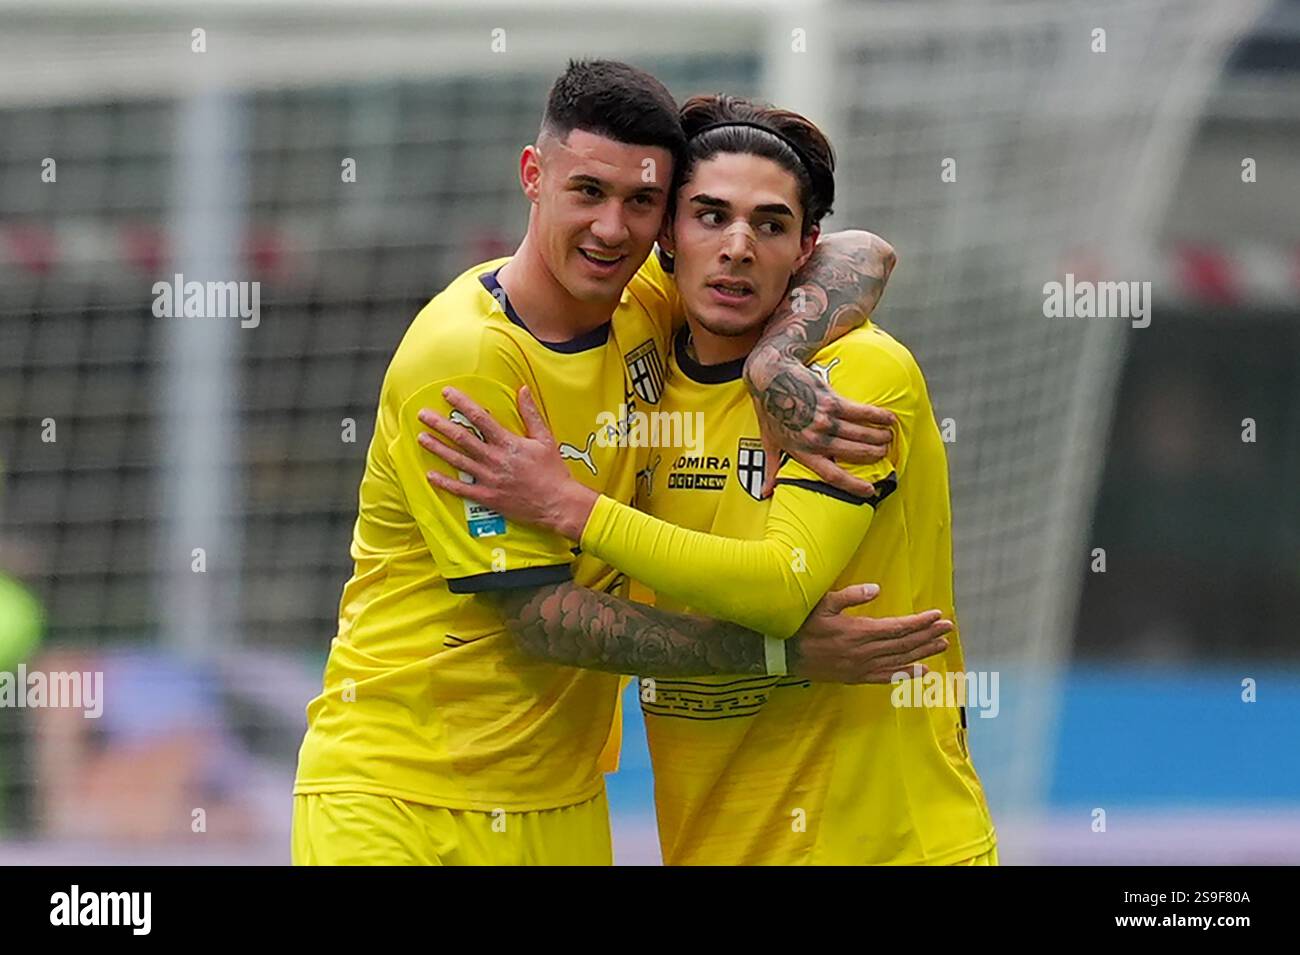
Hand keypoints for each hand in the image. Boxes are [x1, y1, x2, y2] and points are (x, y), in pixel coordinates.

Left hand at [417, 385, 597, 540]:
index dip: (462, 404)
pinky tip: (431, 475)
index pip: (480, 418)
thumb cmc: (553, 471)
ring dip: (438, 449)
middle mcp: (495, 459)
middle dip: (440, 425)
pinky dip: (445, 483)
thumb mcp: (544, 438)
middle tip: (423, 415)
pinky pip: (462, 489)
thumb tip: (522, 389)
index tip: (447, 394)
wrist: (558, 503)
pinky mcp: (488, 497)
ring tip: (421, 438)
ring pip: (458, 461)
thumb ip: (530, 413)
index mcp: (508, 443)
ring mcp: (489, 479)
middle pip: (462, 438)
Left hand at [750, 377, 894, 498]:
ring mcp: (824, 420)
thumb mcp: (769, 443)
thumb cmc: (769, 410)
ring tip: (888, 437)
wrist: (768, 377)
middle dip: (873, 455)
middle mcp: (815, 439)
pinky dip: (877, 416)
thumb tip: (765, 493)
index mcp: (802, 452)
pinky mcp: (830, 401)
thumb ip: (772, 469)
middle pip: (853, 453)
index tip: (870, 491)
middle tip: (883, 452)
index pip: (831, 476)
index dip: (853, 486)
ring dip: (878, 436)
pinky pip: (860, 412)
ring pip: (860, 434)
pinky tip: (889, 418)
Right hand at [786, 583, 951, 683]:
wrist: (784, 654)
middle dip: (928, 635)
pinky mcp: (856, 677)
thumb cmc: (802, 624)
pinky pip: (886, 677)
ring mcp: (861, 667)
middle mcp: (864, 652)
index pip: (897, 627)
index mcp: (858, 631)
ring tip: (941, 645)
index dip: (919, 622)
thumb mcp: (823, 603)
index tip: (937, 616)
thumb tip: (877, 589)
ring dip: (923, 652)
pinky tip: (922, 671)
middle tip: (948, 628)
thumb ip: (851, 596)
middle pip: (903, 644)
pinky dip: (906, 674)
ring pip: (899, 660)